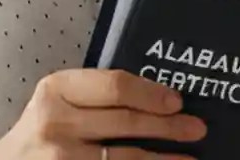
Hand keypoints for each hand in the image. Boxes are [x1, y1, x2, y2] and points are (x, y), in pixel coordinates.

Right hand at [0, 69, 206, 159]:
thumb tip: (158, 97)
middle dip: (168, 126)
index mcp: (56, 90)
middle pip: (126, 122)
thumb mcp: (57, 101)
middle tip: (198, 128)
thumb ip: (95, 95)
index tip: (176, 101)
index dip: (151, 93)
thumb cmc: (41, 131)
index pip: (114, 86)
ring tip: (191, 159)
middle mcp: (57, 124)